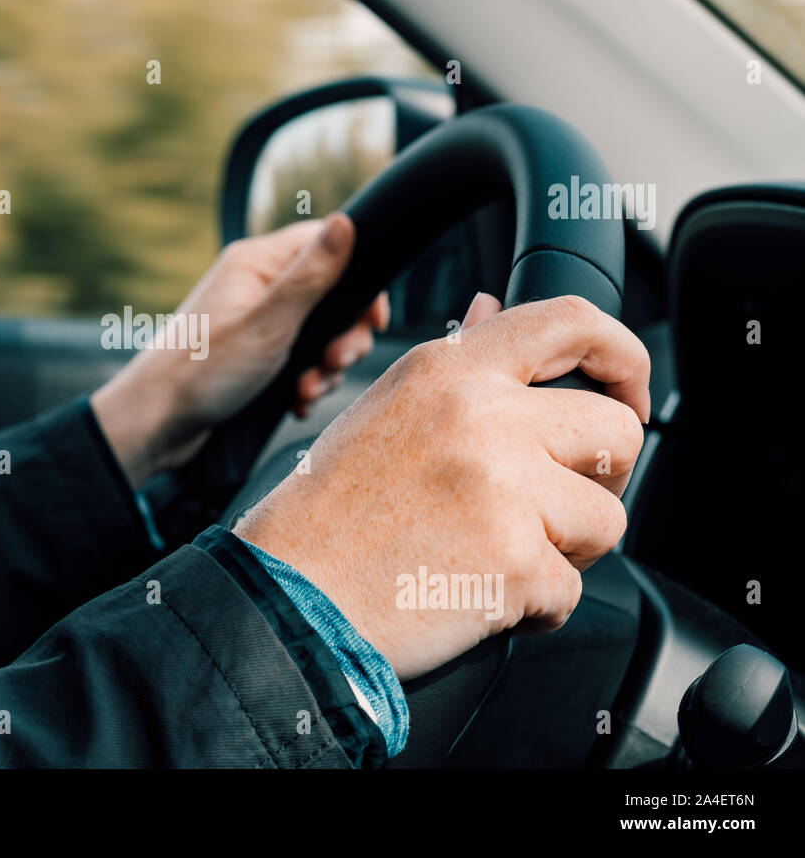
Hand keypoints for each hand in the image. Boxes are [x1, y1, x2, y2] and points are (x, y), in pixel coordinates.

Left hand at [91, 214, 387, 486]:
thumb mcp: (268, 323)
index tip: (372, 320)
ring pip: (316, 335)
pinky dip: (303, 383)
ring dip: (323, 368)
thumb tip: (345, 221)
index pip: (325, 245)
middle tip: (334, 362)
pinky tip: (295, 403)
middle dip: (342, 336)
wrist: (155, 423)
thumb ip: (311, 276)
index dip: (359, 281)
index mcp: (256, 264)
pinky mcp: (252, 356)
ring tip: (306, 391)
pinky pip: (297, 361)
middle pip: (328, 295)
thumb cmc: (202, 371)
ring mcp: (253, 322)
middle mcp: (255, 286)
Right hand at [235, 293, 649, 680]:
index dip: (621, 353)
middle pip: (617, 431)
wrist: (291, 591)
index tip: (626, 388)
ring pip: (608, 519)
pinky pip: (571, 590)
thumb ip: (457, 363)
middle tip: (550, 505)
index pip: (570, 322)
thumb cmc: (329, 508)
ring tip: (497, 554)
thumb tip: (496, 311)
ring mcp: (503, 488)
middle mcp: (484, 417)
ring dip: (567, 549)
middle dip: (597, 479)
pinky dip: (534, 606)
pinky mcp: (513, 562)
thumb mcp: (385, 407)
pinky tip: (479, 594)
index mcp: (450, 370)